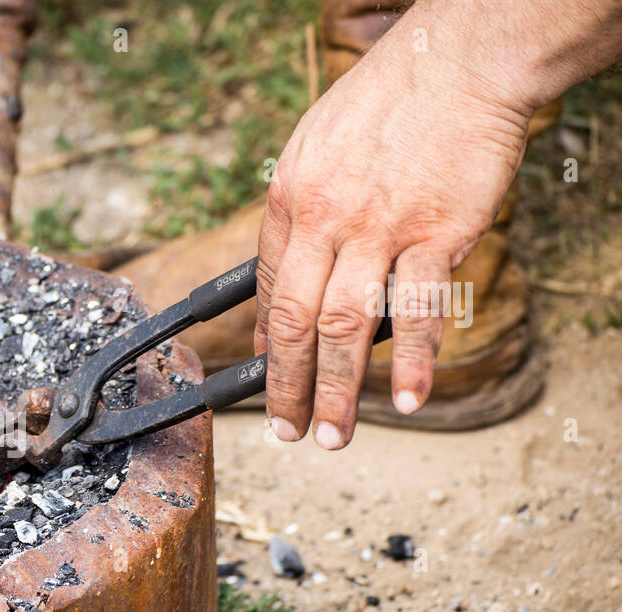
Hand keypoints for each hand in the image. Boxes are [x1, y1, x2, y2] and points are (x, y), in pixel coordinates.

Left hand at [256, 6, 533, 447]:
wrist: (458, 60)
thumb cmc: (388, 103)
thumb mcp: (314, 149)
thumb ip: (298, 213)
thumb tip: (286, 277)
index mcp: (288, 200)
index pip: (270, 290)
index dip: (267, 345)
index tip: (267, 380)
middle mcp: (324, 220)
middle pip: (295, 322)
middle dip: (287, 387)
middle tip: (287, 431)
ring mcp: (379, 230)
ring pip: (346, 328)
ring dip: (338, 391)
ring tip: (334, 436)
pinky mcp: (435, 235)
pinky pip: (416, 312)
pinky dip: (411, 362)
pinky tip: (407, 399)